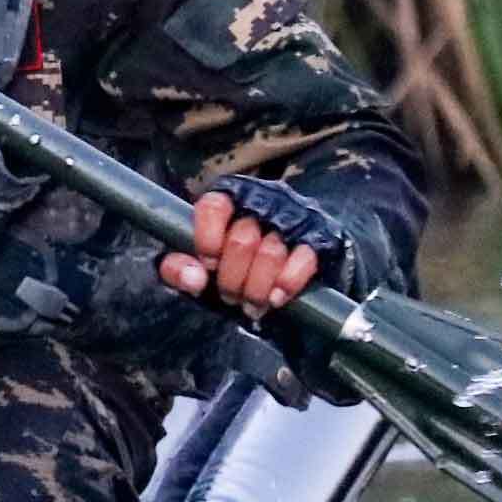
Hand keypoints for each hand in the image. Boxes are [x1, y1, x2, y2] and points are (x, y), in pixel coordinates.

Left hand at [159, 179, 340, 314]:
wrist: (295, 272)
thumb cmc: (239, 265)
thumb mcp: (203, 265)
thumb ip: (180, 268)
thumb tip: (192, 278)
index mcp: (231, 195)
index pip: (214, 206)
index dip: (207, 240)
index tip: (209, 265)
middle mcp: (265, 198)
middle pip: (241, 239)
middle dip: (231, 279)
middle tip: (230, 298)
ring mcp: (296, 215)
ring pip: (270, 253)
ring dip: (256, 289)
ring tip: (251, 305)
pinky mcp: (321, 237)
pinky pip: (303, 259)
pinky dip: (286, 284)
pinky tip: (275, 299)